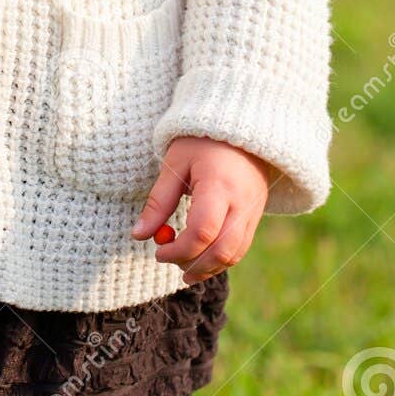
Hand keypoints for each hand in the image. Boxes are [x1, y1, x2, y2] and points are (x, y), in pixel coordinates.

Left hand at [130, 136, 271, 283]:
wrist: (239, 128)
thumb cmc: (201, 142)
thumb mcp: (174, 164)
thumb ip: (158, 202)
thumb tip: (138, 235)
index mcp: (218, 185)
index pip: (202, 231)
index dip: (179, 250)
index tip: (158, 252)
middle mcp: (241, 202)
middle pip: (222, 251)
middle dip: (194, 266)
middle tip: (169, 263)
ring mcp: (252, 210)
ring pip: (234, 254)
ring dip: (208, 268)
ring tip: (183, 267)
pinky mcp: (256, 215)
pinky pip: (241, 247)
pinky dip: (220, 258)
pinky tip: (201, 257)